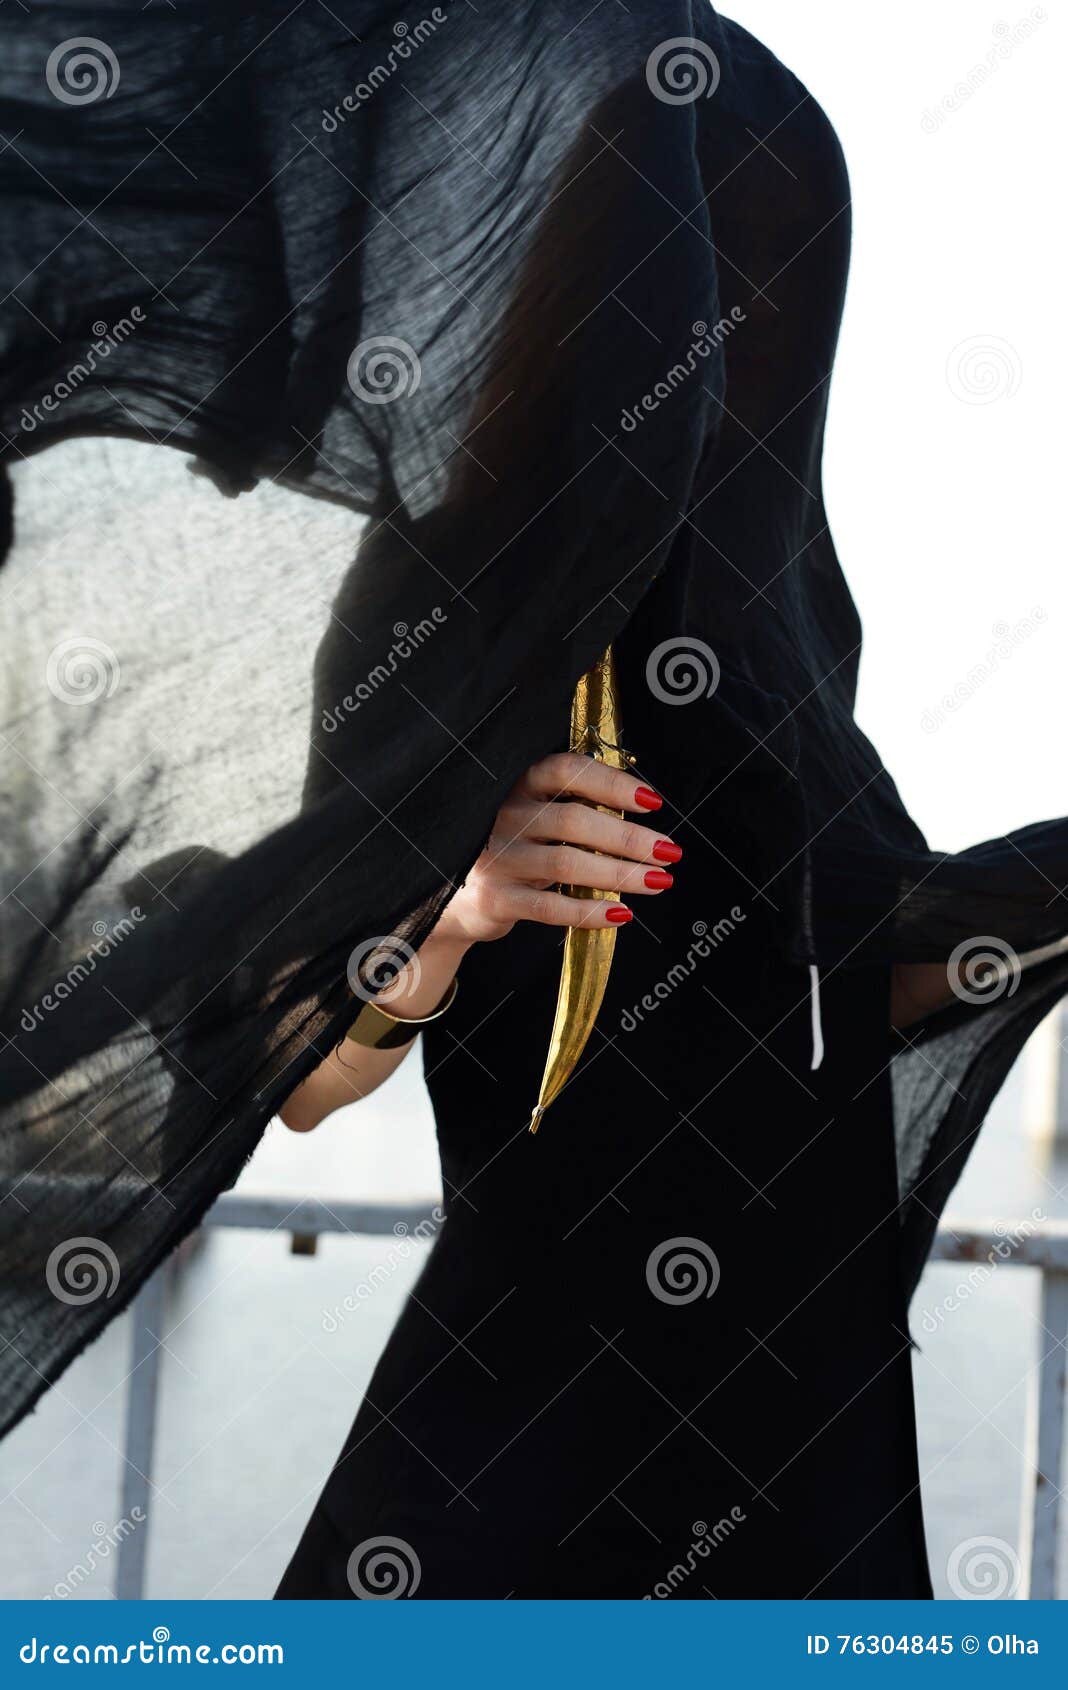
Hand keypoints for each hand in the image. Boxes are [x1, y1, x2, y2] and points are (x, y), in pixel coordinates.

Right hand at [278, 752, 677, 1132]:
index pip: (565, 770)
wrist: (444, 898)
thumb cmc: (507, 847)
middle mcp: (502, 813)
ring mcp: (493, 856)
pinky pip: (550, 907)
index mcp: (515, 781)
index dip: (611, 783)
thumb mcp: (531, 814)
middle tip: (670, 850)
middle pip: (574, 819)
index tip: (654, 801)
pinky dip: (589, 911)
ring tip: (659, 881)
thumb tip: (644, 807)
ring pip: (566, 863)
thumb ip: (572, 803)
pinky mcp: (492, 898)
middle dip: (628, 836)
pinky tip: (621, 914)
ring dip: (620, 874)